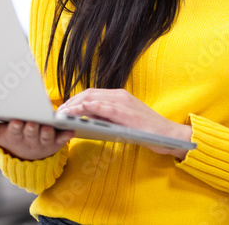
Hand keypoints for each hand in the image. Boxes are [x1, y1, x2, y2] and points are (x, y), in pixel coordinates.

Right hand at [0, 113, 72, 160]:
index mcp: (15, 135)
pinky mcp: (57, 141)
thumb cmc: (9, 136)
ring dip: (48, 130)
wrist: (28, 156)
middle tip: (33, 121)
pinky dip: (67, 136)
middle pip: (31, 132)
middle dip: (32, 127)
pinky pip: (63, 139)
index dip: (17, 127)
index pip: (15, 131)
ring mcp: (43, 141)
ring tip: (50, 124)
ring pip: (47, 135)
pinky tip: (71, 131)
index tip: (17, 121)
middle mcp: (29, 138)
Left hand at [58, 88, 191, 158]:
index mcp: (120, 96)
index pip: (92, 93)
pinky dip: (86, 108)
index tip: (64, 108)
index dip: (75, 99)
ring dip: (74, 105)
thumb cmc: (148, 130)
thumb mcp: (125, 121)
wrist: (169, 135)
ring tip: (62, 114)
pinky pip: (101, 107)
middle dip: (71, 101)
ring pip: (92, 98)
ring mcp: (123, 102)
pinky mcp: (125, 112)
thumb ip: (109, 118)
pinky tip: (76, 113)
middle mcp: (120, 95)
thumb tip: (88, 120)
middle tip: (59, 112)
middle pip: (89, 93)